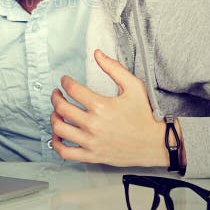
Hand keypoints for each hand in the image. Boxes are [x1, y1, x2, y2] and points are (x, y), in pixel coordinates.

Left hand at [50, 49, 169, 166]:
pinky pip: (66, 153)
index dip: (65, 82)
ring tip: (57, 111)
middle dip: (55, 97)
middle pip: (61, 108)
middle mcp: (93, 124)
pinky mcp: (92, 156)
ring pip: (59, 129)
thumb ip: (114, 68)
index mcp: (101, 106)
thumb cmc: (145, 115)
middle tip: (57, 93)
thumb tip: (97, 53)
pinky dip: (57, 143)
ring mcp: (91, 142)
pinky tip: (58, 134)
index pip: (72, 90)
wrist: (157, 143)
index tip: (65, 80)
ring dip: (53, 117)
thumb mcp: (134, 86)